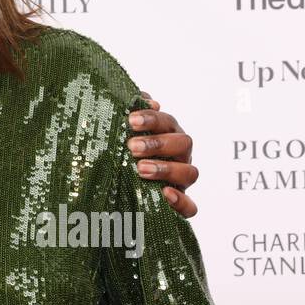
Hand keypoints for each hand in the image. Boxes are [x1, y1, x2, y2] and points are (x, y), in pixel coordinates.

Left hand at [126, 93, 197, 217]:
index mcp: (166, 136)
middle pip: (183, 143)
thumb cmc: (119, 157)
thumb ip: (131, 115)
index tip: (131, 120)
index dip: (152, 119)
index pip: (167, 122)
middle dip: (158, 143)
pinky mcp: (180, 205)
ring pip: (189, 172)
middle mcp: (177, 156)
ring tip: (141, 169)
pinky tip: (165, 193)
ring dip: (166, 168)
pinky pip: (190, 206)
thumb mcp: (119, 136)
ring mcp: (181, 181)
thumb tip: (143, 98)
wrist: (114, 194)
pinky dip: (181, 200)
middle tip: (132, 147)